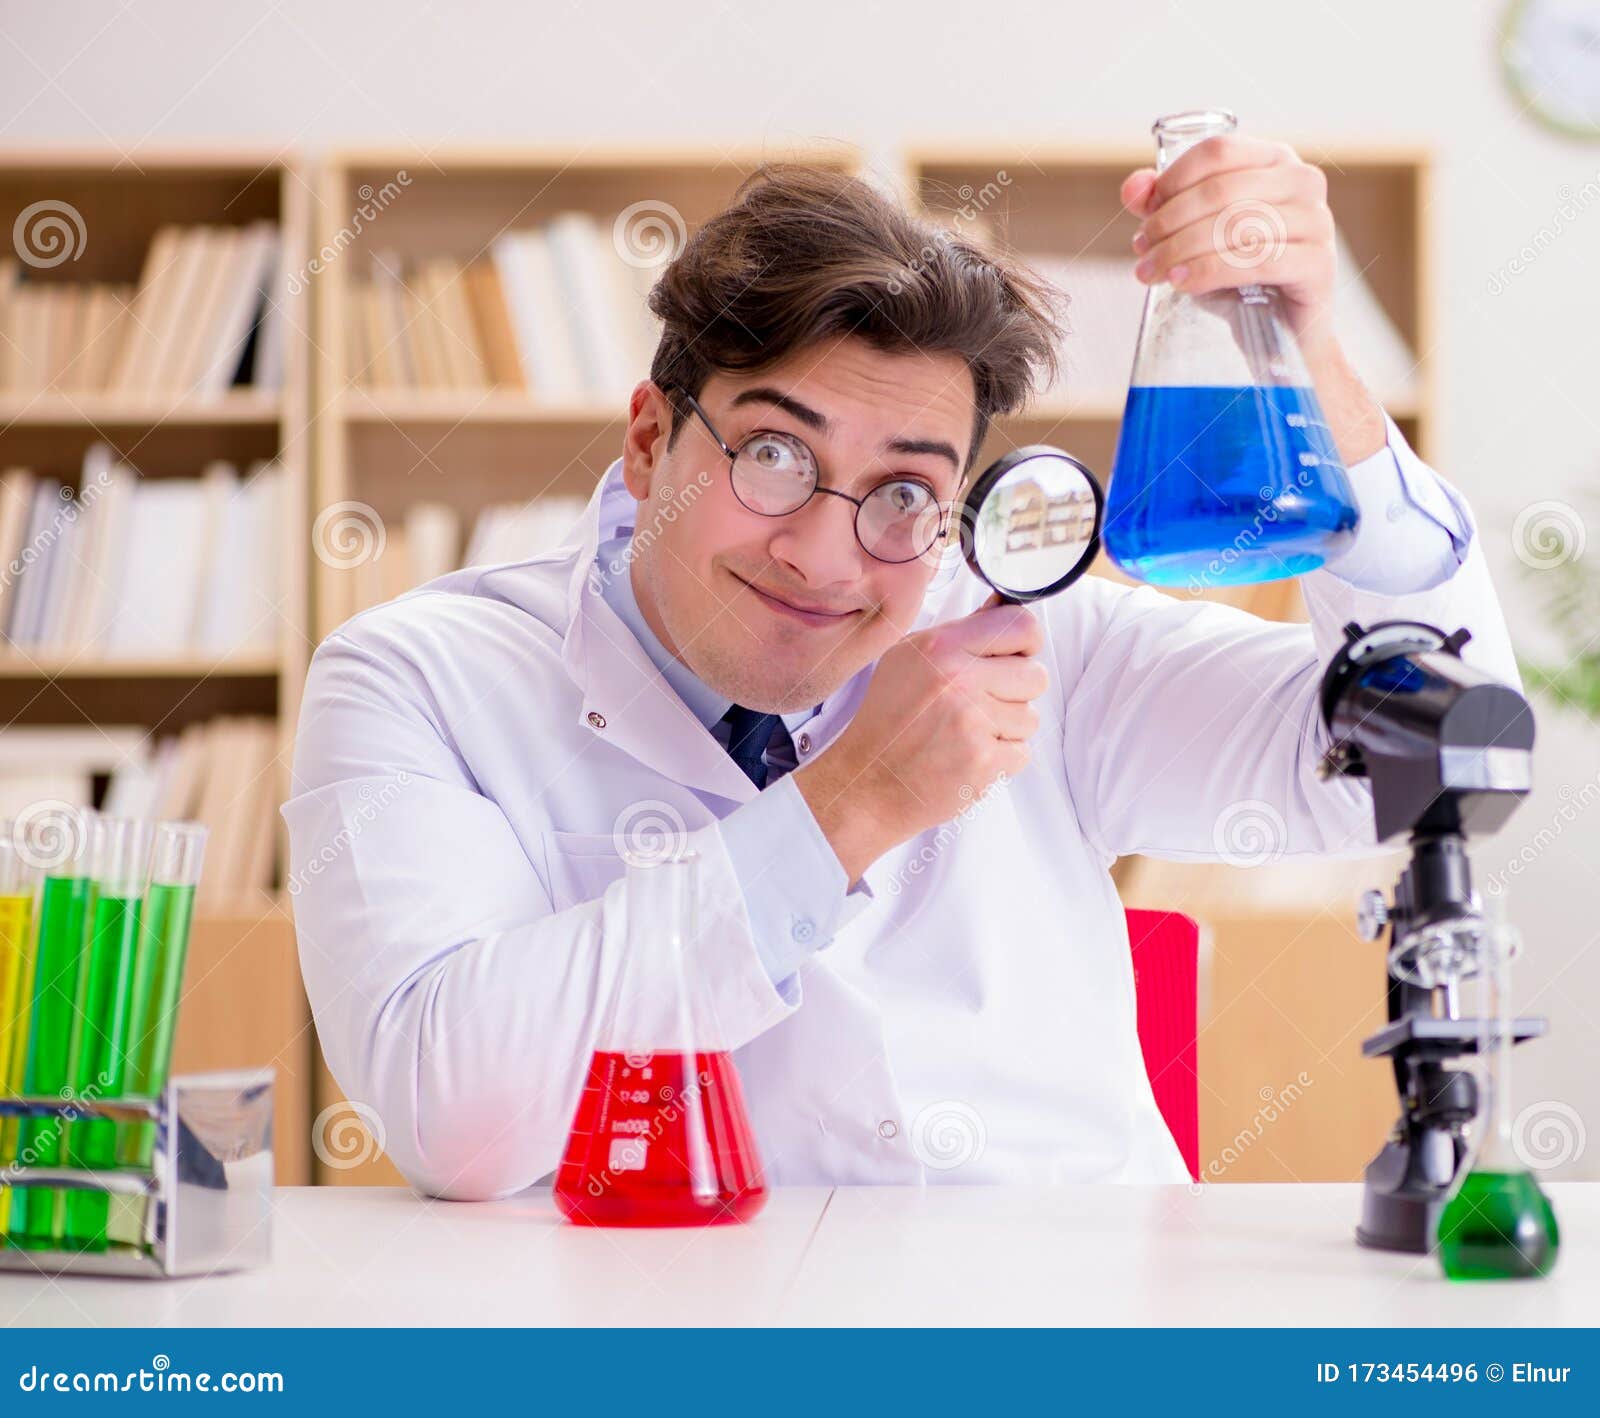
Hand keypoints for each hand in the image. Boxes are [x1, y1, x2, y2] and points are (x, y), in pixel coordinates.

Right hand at [793, 598, 1046, 882]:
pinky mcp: (983, 761)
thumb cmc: (888, 719)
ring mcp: (973, 722)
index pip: (1022, 625)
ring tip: (968, 734)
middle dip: (1017, 692)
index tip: (1016, 657)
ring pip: (1030, 717)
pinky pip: (1022, 752)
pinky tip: (967, 757)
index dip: (1027, 642)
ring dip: (1007, 728)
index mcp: (942, 646)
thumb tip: (1001, 606)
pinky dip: (1001, 759)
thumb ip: (961, 633)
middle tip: (983, 704)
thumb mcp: (910, 658)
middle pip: (1036, 675)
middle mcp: (960, 679)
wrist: (867, 782)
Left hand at [1122, 135, 1336, 347]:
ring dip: (1181, 249)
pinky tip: (1180, 283)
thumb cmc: (1238, 276)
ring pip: (1235, 225)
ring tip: (1151, 271)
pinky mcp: (1317, 263)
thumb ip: (1162, 206)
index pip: (1218, 151)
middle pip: (1221, 190)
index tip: (1144, 213)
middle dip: (1169, 221)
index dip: (1173, 180)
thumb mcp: (1195, 237)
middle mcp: (1302, 181)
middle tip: (1141, 250)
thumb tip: (1132, 189)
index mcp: (1274, 160)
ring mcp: (1316, 220)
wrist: (1280, 331)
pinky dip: (1209, 271)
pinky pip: (1255, 261)